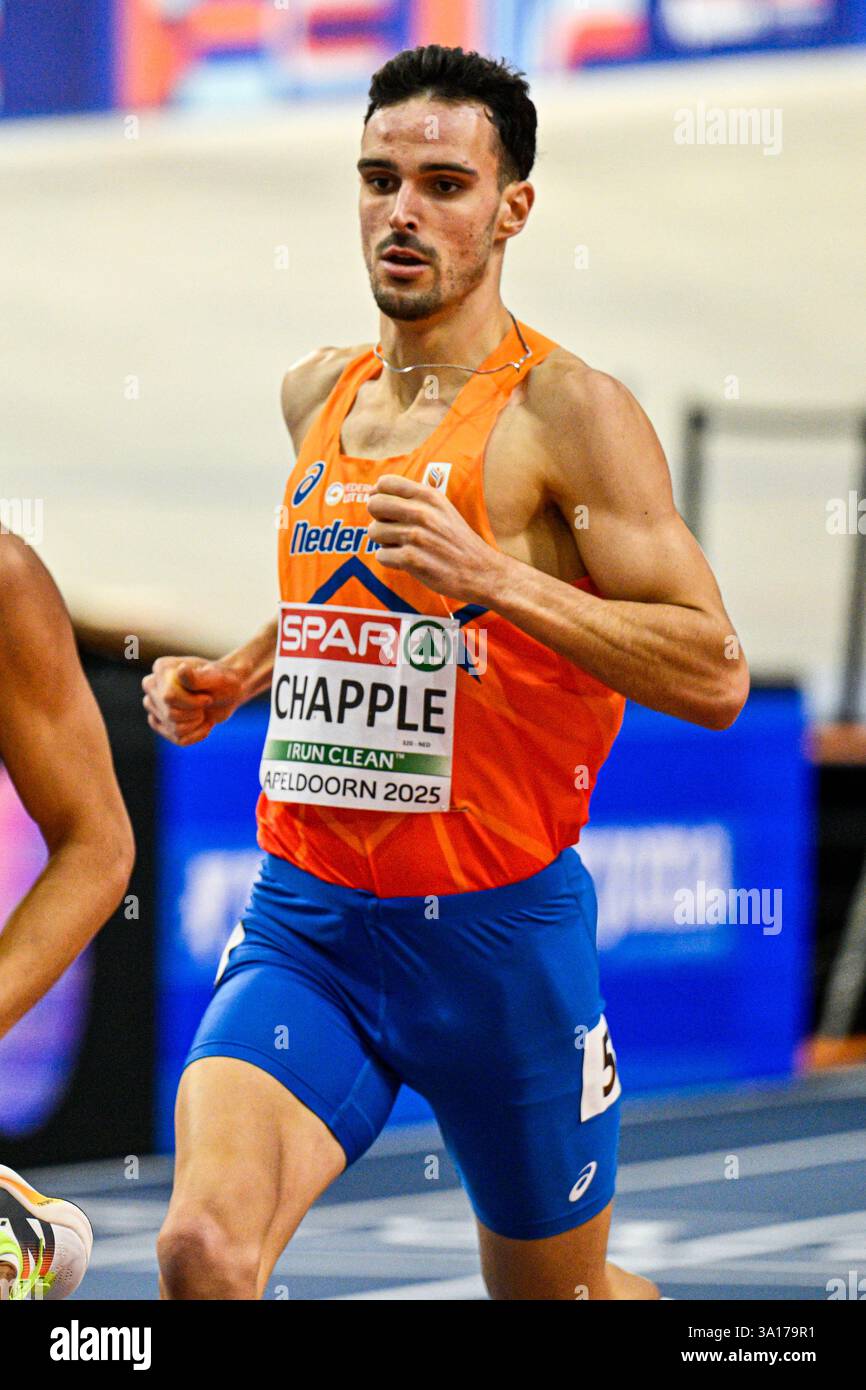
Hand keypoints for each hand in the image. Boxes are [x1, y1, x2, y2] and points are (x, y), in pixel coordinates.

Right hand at [142, 656, 245, 745]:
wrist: (227, 694)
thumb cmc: (223, 681)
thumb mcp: (216, 678)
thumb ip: (197, 677)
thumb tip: (182, 670)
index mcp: (162, 668)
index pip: (169, 697)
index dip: (192, 702)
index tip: (208, 698)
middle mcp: (152, 685)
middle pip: (170, 714)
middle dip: (195, 713)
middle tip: (207, 703)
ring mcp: (153, 705)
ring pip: (173, 728)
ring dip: (196, 724)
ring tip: (204, 712)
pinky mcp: (160, 722)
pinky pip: (176, 739)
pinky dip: (196, 735)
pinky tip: (204, 724)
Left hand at [367, 475, 502, 603]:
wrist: (481, 572)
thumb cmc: (456, 540)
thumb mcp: (442, 509)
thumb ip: (413, 499)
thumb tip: (373, 493)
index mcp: (429, 496)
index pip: (385, 483)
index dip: (379, 495)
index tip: (385, 509)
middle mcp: (422, 512)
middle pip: (374, 505)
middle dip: (378, 519)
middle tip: (392, 530)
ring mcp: (417, 536)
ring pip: (374, 531)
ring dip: (384, 542)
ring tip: (403, 547)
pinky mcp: (412, 560)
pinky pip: (381, 555)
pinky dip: (390, 561)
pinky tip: (407, 562)